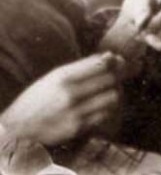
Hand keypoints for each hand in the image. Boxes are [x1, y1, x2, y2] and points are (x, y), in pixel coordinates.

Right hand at [0, 53, 123, 146]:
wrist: (18, 128)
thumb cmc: (40, 97)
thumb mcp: (55, 76)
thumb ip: (83, 66)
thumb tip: (111, 56)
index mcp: (63, 77)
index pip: (102, 64)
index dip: (114, 62)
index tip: (117, 62)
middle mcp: (69, 94)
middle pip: (110, 79)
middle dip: (115, 77)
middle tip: (112, 78)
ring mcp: (74, 112)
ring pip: (111, 97)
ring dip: (113, 94)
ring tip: (106, 93)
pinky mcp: (77, 128)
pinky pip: (104, 115)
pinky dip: (105, 110)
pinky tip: (98, 108)